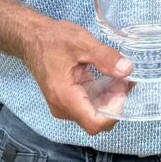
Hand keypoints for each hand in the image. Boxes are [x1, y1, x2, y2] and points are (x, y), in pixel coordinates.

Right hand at [20, 19, 132, 134]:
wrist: (32, 39)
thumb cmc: (53, 39)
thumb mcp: (83, 43)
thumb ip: (105, 57)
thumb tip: (128, 70)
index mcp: (65, 97)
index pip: (94, 123)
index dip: (114, 112)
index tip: (123, 90)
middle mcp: (64, 107)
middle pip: (96, 118)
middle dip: (115, 102)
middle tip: (126, 79)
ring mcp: (65, 104)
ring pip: (94, 111)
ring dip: (111, 97)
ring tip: (121, 75)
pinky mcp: (68, 98)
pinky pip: (89, 103)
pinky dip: (103, 93)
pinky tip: (112, 77)